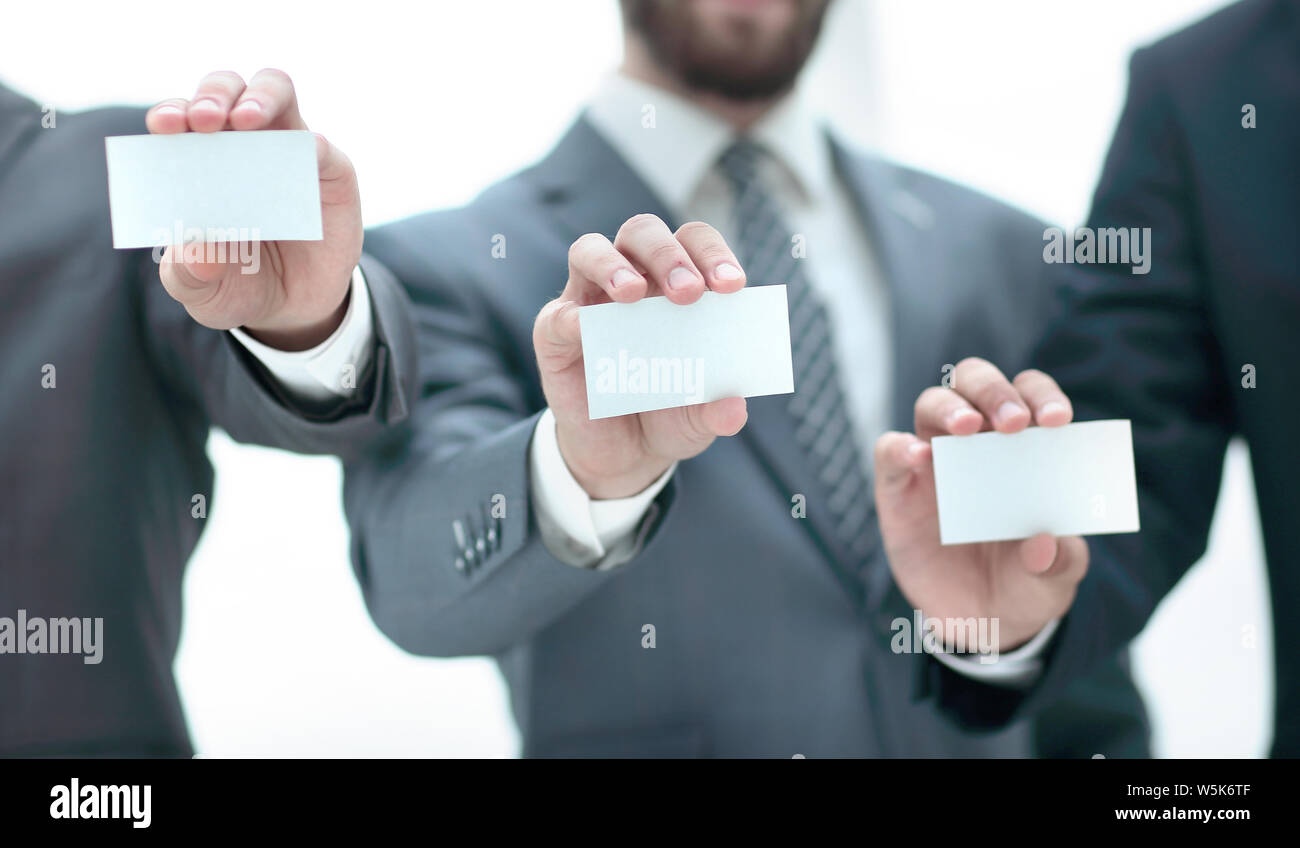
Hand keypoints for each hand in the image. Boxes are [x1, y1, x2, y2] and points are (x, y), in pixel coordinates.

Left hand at [146, 69, 360, 350]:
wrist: (294, 310)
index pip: (180, 118)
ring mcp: (287, 151)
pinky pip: (322, 147)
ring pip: (276, 91)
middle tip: (203, 121)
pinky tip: (305, 153)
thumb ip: (190, 275)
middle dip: (212, 95)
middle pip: (226, 88)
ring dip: (259, 97)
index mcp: (198, 160)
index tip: (163, 128)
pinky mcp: (330, 172)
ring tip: (246, 121)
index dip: (171, 113)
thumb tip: (196, 253)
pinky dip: (311, 145)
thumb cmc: (236, 286)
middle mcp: (242, 143)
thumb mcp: (204, 293)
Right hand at [535, 215, 749, 498]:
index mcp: (676, 285)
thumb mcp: (699, 418)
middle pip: (643, 233)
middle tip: (688, 292)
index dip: (713, 254)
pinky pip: (558, 315)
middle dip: (667, 254)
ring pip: (590, 250)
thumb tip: (733, 409)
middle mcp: (633, 280)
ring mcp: (589, 302)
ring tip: (633, 293)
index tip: (732, 286)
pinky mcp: (554, 335)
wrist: (623, 455)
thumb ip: (717, 411)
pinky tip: (586, 330)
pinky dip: (573, 318)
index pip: (694, 243)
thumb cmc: (667, 414)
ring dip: (612, 265)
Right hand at [873, 357, 1086, 651]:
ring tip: (968, 427)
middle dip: (996, 391)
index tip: (1058, 420)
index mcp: (1023, 445)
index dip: (1043, 395)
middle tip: (1015, 422)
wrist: (982, 621)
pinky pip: (889, 450)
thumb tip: (1045, 544)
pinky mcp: (897, 486)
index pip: (1030, 395)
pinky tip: (919, 457)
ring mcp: (934, 460)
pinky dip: (900, 447)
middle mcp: (976, 441)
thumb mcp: (1053, 580)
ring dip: (951, 407)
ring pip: (932, 403)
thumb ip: (1059, 562)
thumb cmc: (1024, 583)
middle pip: (976, 382)